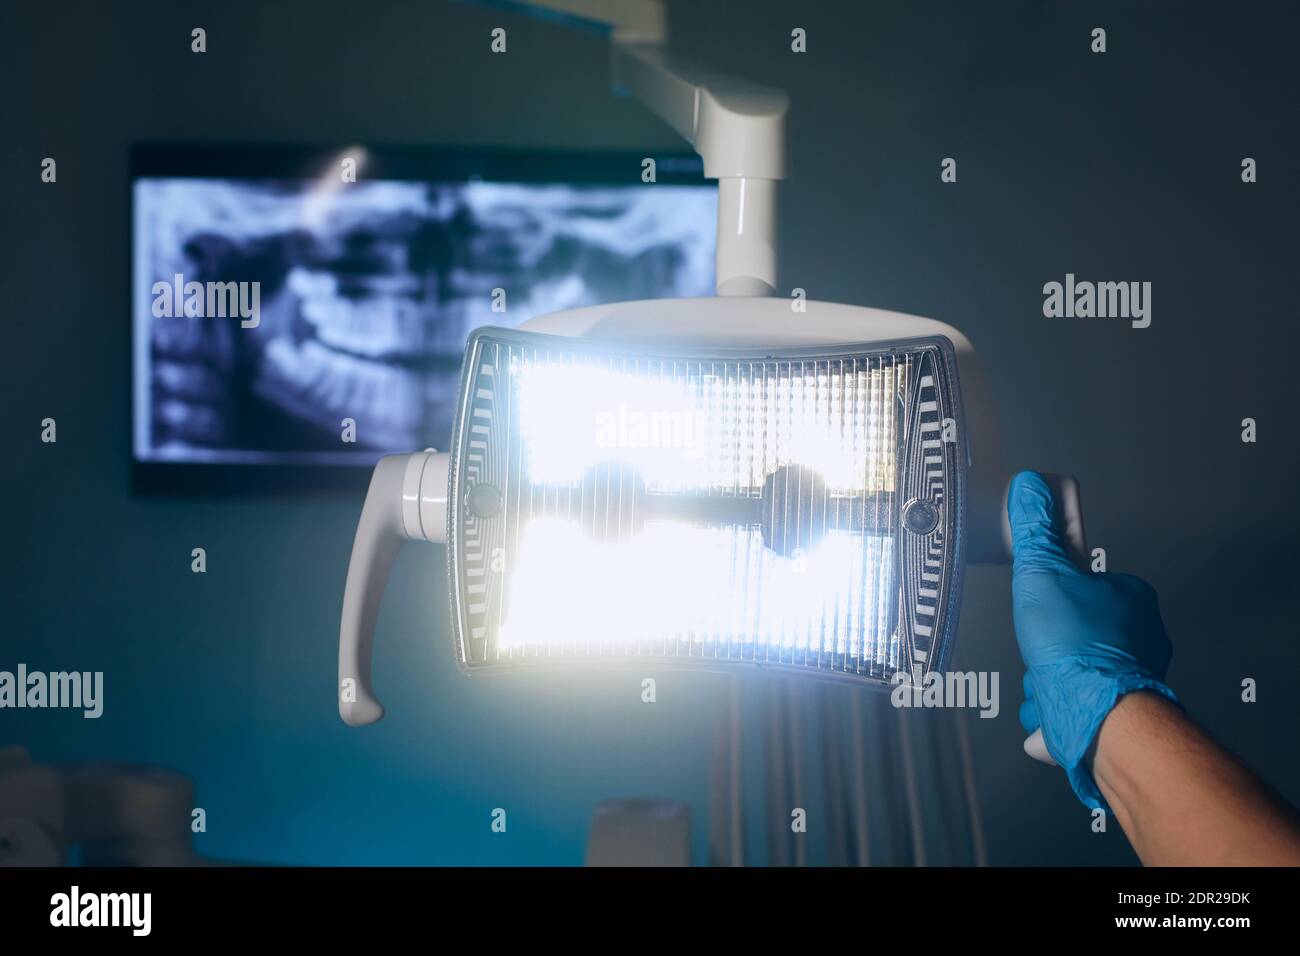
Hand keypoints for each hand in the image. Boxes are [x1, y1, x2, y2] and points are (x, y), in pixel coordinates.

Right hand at [1008, 471, 1177, 807]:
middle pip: (1075, 626)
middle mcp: (1140, 634)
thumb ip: (1034, 530)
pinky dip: (1054, 703)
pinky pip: (1076, 699)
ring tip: (1042, 676)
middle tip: (1039, 644)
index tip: (1041, 603)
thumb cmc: (1077, 646)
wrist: (1097, 714)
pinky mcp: (1117, 708)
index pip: (1083, 578)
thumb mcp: (1042, 572)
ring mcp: (1132, 673)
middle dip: (1048, 640)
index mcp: (1130, 595)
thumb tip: (1031, 487)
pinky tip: (1045, 702)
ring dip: (1048, 674)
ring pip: (1074, 665)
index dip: (1053, 591)